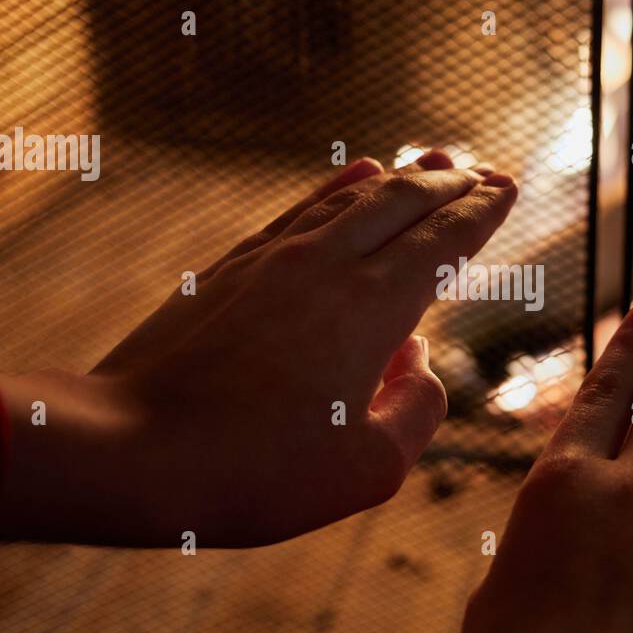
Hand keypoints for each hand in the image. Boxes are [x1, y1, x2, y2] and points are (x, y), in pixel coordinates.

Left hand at [0, 152, 516, 546]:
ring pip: (351, 198)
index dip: (481, 212)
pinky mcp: (228, 269)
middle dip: (450, 183)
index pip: (442, 241)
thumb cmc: (253, 472)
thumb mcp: (368, 470)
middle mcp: (327, 265)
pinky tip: (351, 177)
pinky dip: (336, 189)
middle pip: (402, 203)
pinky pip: (299, 211)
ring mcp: (272, 260)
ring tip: (431, 160)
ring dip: (399, 177)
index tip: (506, 186)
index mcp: (373, 309)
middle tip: (483, 169)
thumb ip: (418, 409)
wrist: (126, 450)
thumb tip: (419, 359)